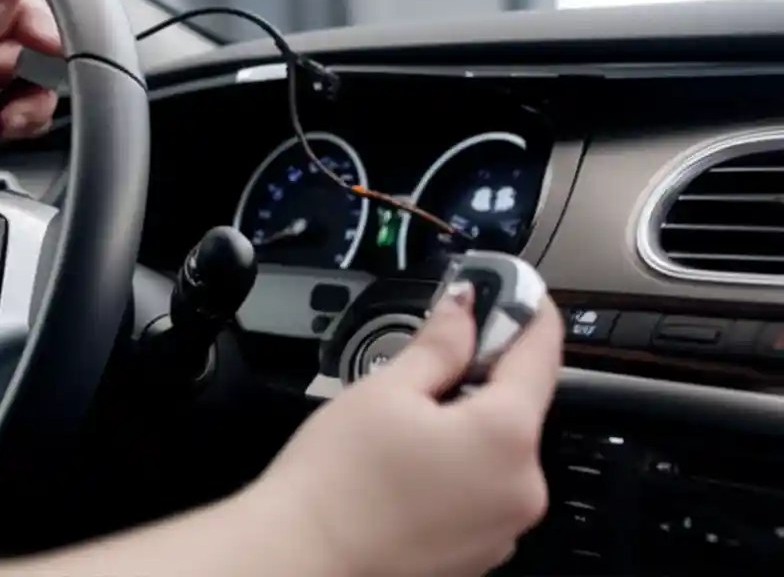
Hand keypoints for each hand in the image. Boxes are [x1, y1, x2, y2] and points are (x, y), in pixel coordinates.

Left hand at [0, 0, 61, 178]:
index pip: (21, 0)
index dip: (42, 24)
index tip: (50, 52)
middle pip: (37, 43)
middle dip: (39, 76)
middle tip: (18, 105)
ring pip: (37, 78)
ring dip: (31, 104)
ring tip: (6, 124)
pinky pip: (27, 104)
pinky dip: (25, 121)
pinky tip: (4, 131)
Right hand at [252, 284, 562, 575]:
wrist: (301, 560)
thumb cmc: (337, 481)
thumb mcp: (386, 390)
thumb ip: (439, 345)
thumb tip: (464, 310)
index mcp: (507, 436)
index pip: (541, 355)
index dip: (529, 314)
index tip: (517, 293)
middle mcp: (522, 488)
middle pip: (516, 410)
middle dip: (479, 380)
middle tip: (430, 362)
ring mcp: (503, 529)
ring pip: (496, 455)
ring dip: (465, 430)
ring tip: (401, 429)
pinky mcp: (478, 555)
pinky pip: (479, 495)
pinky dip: (454, 473)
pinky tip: (405, 470)